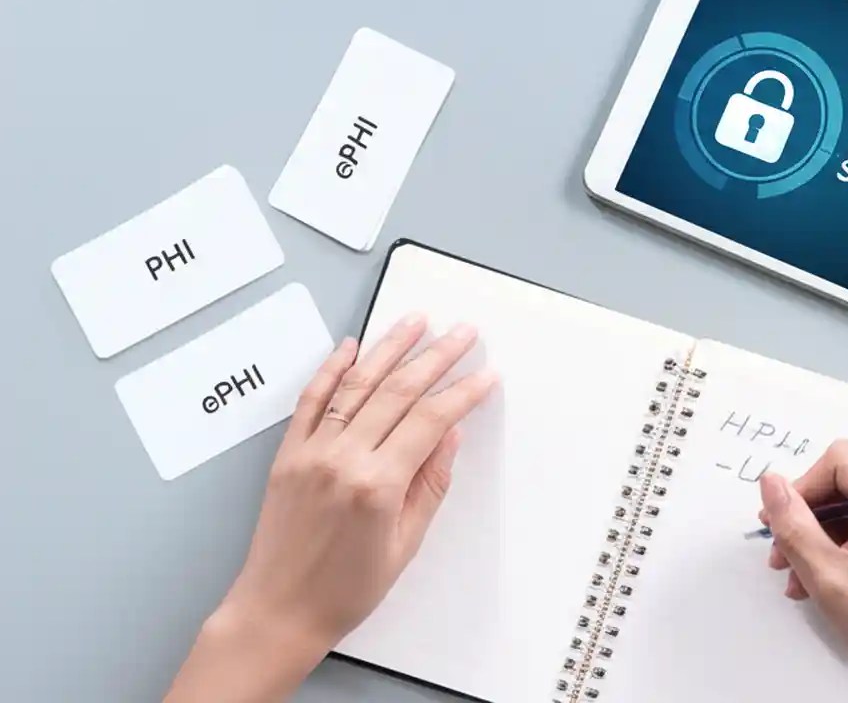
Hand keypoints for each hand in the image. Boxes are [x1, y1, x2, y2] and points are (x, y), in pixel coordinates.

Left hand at [166, 314, 497, 702]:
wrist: (278, 610)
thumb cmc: (344, 591)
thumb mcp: (405, 544)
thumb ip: (429, 485)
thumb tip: (449, 436)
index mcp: (377, 485)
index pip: (430, 421)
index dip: (462, 393)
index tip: (485, 374)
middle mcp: (342, 459)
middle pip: (398, 391)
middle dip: (436, 356)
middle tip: (462, 333)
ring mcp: (311, 452)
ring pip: (356, 384)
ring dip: (389, 347)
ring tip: (415, 321)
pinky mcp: (287, 454)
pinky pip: (311, 400)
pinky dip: (331, 369)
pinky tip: (351, 346)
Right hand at [758, 441, 847, 702]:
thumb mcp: (830, 579)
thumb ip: (795, 527)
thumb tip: (768, 481)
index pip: (842, 462)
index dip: (803, 486)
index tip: (780, 524)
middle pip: (844, 485)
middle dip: (806, 518)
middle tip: (777, 556)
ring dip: (816, 539)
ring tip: (792, 578)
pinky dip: (836, 551)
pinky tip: (814, 583)